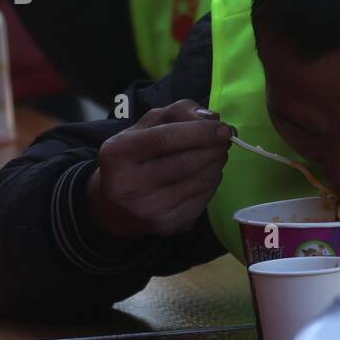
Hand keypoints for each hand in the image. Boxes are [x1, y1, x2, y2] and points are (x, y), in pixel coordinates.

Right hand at [85, 100, 232, 238]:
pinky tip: (209, 174)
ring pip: (197, 184)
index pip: (164, 139)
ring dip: (216, 165)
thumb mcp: (145, 127)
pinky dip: (211, 184)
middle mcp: (128, 185)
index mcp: (118, 153)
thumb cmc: (133, 158)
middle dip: (213, 149)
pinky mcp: (164, 226)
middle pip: (184, 163)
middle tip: (225, 140)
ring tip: (218, 154)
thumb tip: (212, 118)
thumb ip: (177, 113)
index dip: (199, 132)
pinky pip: (201, 202)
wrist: (113, 206)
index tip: (222, 128)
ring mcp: (147, 210)